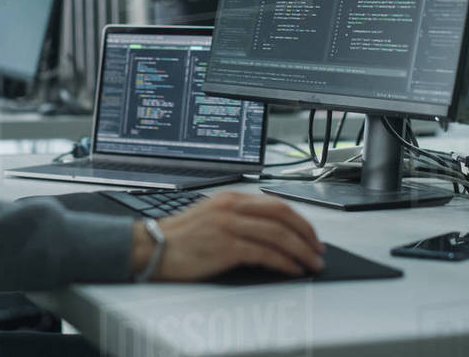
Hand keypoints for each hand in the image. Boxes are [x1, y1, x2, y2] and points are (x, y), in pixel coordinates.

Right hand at [130, 192, 324, 280]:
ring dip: (301, 251)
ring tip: (312, 263)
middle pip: (282, 215)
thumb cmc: (178, 238)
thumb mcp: (210, 216)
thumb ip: (238, 217)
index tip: (311, 234)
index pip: (276, 203)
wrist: (150, 248)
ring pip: (278, 234)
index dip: (299, 220)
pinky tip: (292, 270)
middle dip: (306, 233)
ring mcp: (229, 226)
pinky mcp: (226, 247)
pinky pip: (265, 254)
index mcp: (230, 198)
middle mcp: (231, 208)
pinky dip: (284, 262)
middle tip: (318, 249)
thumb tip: (269, 233)